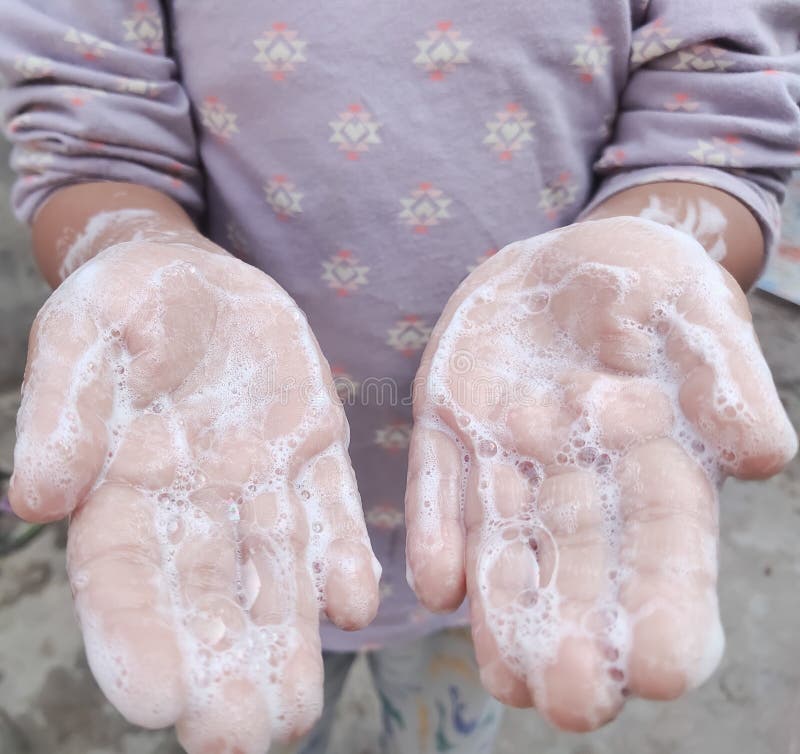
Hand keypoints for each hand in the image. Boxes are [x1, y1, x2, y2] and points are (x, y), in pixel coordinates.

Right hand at [10, 241, 379, 751]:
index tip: (159, 704)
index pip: (125, 579)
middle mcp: (196, 503)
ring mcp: (261, 480)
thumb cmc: (122, 305)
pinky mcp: (313, 449)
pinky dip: (341, 556)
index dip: (139, 641)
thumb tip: (34, 498)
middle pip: (206, 599)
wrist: (192, 277)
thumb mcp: (80, 336)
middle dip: (222, 670)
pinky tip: (354, 602)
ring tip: (298, 713)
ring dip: (287, 641)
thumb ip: (62, 412)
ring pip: (274, 573)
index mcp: (123, 487)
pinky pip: (329, 510)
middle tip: (241, 742)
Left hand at [406, 217, 795, 730]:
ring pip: (508, 545)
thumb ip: (723, 378)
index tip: (662, 670)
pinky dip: (438, 534)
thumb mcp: (692, 312)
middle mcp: (577, 476)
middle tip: (569, 703)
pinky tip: (437, 587)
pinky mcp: (451, 430)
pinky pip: (441, 488)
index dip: (667, 604)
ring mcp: (508, 457)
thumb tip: (761, 456)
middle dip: (577, 631)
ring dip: (504, 611)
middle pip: (581, 564)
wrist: (561, 256)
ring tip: (503, 678)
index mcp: (653, 458)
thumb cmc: (646, 284)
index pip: (665, 543)